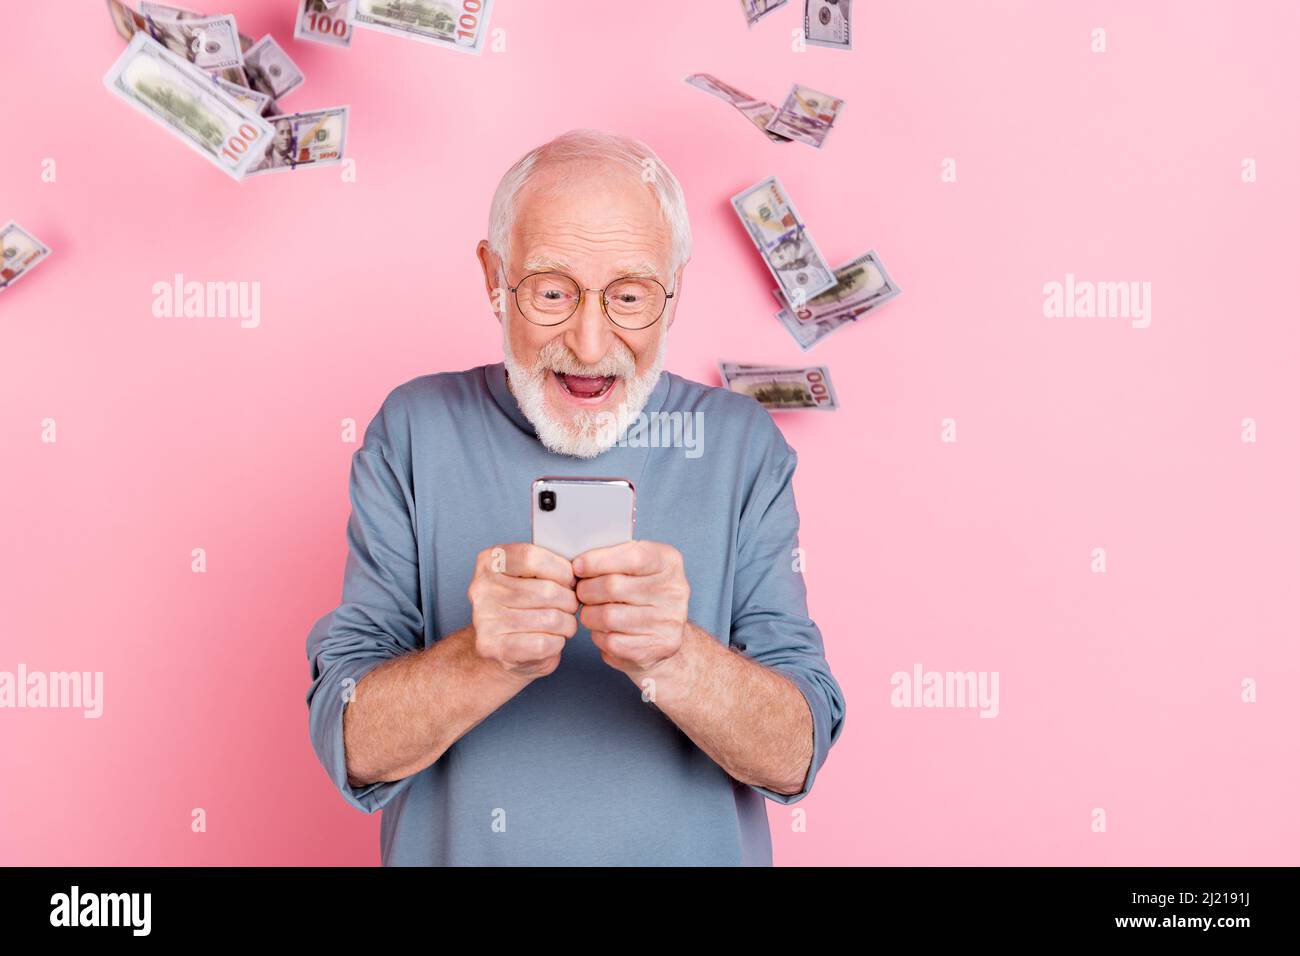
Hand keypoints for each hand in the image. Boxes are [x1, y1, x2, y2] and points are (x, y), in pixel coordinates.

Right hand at [467, 543, 577, 678]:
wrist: (498, 649)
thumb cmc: (520, 608)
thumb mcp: (527, 576)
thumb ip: (546, 567)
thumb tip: (578, 570)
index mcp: (489, 562)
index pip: (531, 557)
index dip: (560, 569)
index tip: (570, 579)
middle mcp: (482, 589)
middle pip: (546, 590)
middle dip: (569, 600)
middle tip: (570, 606)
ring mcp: (485, 620)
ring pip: (550, 618)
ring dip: (567, 623)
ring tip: (563, 624)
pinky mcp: (494, 648)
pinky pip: (543, 643)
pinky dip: (557, 642)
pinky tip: (553, 640)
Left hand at [573, 541, 689, 679]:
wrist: (664, 632)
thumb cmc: (641, 591)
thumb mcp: (637, 565)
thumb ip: (613, 556)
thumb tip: (579, 562)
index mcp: (669, 563)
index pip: (633, 557)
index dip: (599, 561)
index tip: (579, 566)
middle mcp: (675, 591)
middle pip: (613, 586)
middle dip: (587, 589)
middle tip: (582, 592)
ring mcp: (668, 622)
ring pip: (608, 616)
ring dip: (589, 614)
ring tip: (590, 611)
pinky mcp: (656, 648)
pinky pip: (612, 642)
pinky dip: (598, 636)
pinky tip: (602, 630)